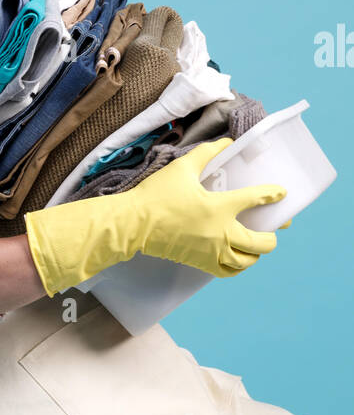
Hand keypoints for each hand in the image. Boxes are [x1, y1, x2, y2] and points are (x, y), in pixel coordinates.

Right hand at [129, 138, 286, 277]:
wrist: (134, 223)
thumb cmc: (156, 194)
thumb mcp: (182, 167)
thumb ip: (207, 153)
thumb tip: (226, 142)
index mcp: (218, 207)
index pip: (255, 199)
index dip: (272, 195)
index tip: (281, 194)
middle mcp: (220, 233)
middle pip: (260, 242)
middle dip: (271, 236)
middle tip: (272, 230)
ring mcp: (211, 251)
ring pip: (246, 261)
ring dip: (255, 254)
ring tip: (255, 247)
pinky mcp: (200, 262)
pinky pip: (227, 272)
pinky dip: (237, 268)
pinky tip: (237, 260)